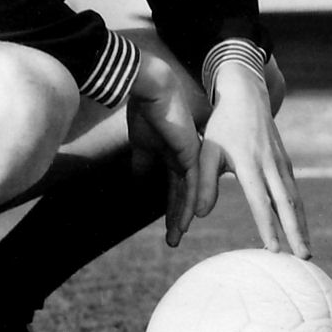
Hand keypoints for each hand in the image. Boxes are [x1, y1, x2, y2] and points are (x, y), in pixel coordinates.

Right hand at [124, 52, 200, 241]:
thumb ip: (143, 163)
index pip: (174, 187)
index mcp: (174, 154)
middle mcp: (185, 158)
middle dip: (177, 217)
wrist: (151, 91)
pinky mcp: (192, 155)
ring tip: (175, 237)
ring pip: (190, 193)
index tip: (168, 226)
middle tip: (172, 239)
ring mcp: (191, 157)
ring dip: (182, 217)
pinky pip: (192, 185)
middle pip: (183, 194)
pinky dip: (188, 205)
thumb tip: (138, 181)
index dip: (171, 207)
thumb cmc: (144, 111)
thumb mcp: (141, 144)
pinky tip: (184, 222)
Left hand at [193, 59, 309, 256]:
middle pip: (287, 204)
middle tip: (304, 258)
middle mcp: (270, 165)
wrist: (246, 95)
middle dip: (296, 233)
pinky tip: (300, 229)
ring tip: (306, 252)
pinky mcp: (286, 163)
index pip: (260, 201)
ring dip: (302, 226)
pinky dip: (299, 212)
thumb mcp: (207, 150)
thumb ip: (203, 182)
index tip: (275, 249)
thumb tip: (200, 214)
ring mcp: (281, 163)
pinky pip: (294, 192)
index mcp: (249, 163)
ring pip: (295, 200)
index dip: (268, 226)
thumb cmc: (221, 125)